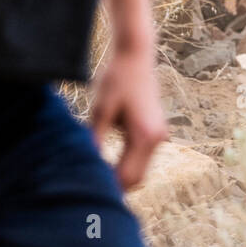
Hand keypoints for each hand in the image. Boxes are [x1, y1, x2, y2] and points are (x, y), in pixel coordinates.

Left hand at [91, 45, 167, 190]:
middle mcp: (158, 138)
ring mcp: (160, 134)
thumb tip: (86, 169)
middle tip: (88, 189)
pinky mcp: (156, 130)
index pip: (127, 176)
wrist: (135, 55)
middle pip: (137, 178)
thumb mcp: (99, 111)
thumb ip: (95, 142)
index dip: (108, 187)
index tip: (85, 191)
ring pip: (140, 169)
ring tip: (95, 177)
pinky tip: (108, 163)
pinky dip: (127, 164)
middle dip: (115, 186)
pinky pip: (141, 157)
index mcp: (145, 135)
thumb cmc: (115, 80)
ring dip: (121, 175)